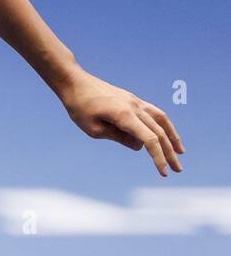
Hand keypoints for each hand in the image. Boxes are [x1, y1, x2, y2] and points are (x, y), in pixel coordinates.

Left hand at [57, 69, 184, 175]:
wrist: (75, 82)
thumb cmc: (79, 106)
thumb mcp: (93, 129)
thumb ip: (118, 138)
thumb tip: (139, 146)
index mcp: (124, 116)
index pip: (149, 139)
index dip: (158, 157)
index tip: (163, 172)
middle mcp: (135, 107)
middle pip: (159, 132)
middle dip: (170, 152)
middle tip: (178, 170)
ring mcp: (135, 101)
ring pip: (162, 120)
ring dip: (173, 137)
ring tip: (180, 152)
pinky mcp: (133, 99)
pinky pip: (154, 112)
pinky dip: (163, 124)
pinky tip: (165, 133)